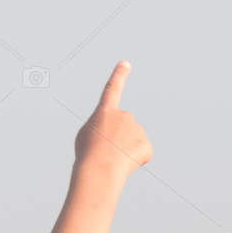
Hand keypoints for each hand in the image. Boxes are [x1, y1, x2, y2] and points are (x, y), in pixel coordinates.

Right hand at [74, 61, 151, 183]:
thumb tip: (118, 136)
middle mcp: (124, 115)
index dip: (119, 76)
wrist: (100, 169)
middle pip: (122, 128)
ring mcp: (137, 128)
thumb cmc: (88, 154)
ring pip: (132, 141)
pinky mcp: (146, 144)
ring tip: (113, 160)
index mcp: (105, 111)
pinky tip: (124, 164)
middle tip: (105, 152)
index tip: (125, 63)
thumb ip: (101, 128)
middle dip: (116, 140)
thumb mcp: (86, 136)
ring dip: (123, 151)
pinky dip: (134, 161)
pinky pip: (141, 153)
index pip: (112, 89)